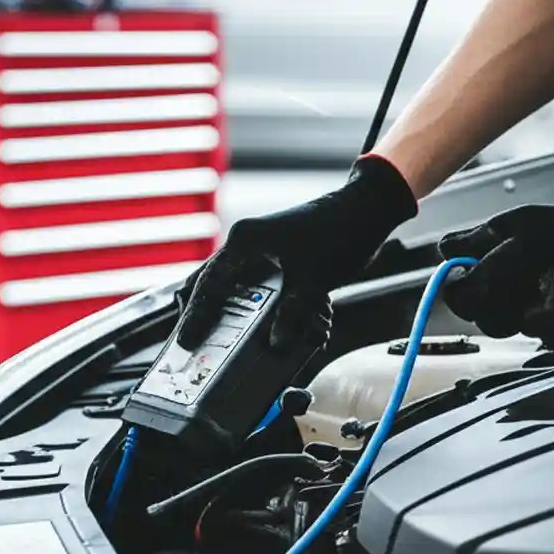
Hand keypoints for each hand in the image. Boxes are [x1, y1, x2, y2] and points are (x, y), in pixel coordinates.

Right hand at [176, 156, 416, 351]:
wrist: (366, 210)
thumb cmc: (339, 229)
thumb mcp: (314, 279)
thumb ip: (293, 313)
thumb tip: (276, 343)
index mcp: (244, 242)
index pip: (207, 284)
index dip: (195, 315)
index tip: (186, 340)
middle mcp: (248, 244)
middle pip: (215, 288)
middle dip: (214, 317)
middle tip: (206, 344)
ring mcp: (263, 252)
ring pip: (242, 292)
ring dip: (250, 317)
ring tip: (259, 341)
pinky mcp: (280, 261)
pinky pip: (266, 291)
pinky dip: (275, 310)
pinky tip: (296, 327)